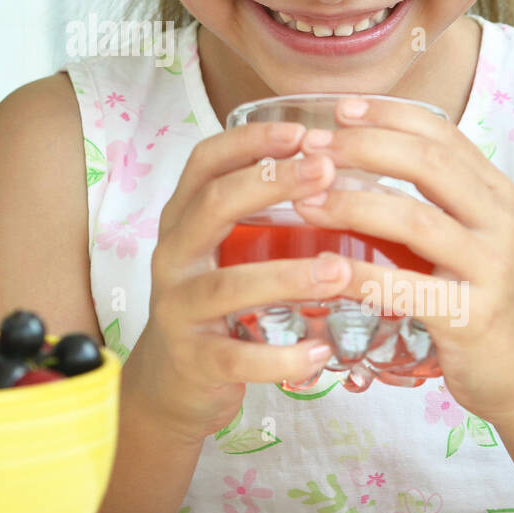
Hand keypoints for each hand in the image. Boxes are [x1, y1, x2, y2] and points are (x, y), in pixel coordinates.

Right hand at [129, 118, 352, 444]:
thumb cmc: (216, 302)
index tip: (301, 131)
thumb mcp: (226, 248)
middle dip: (271, 183)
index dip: (249, 141)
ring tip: (340, 272)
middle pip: (213, 205)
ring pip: (227, 285)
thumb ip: (262, 212)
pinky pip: (236, 357)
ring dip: (287, 276)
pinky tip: (321, 352)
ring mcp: (179, 307)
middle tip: (327, 172)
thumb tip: (341, 168)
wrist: (172, 381)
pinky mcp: (194, 359)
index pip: (205, 162)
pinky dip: (281, 358)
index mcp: (184, 218)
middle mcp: (173, 255)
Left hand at [294, 95, 513, 424]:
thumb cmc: (478, 289)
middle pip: (428, 164)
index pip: (440, 133)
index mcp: (492, 191)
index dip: (387, 115)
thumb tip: (350, 151)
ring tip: (306, 200)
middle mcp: (496, 221)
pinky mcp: (470, 316)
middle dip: (363, 149)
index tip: (339, 109)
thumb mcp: (466, 231)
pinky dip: (360, 275)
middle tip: (312, 148)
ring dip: (352, 204)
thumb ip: (426, 193)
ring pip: (415, 220)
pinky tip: (323, 268)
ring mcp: (488, 268)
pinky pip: (406, 288)